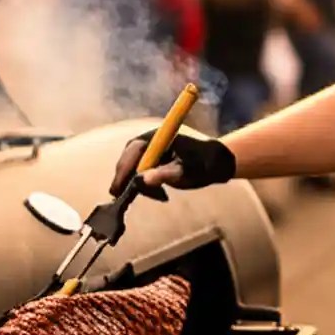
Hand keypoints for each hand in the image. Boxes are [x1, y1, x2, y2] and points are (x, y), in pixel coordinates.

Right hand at [110, 130, 236, 200]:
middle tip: (123, 198)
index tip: (118, 187)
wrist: (216, 163)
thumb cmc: (203, 165)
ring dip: (139, 185)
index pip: (133, 149)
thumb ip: (165, 174)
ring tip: (161, 196)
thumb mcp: (186, 172)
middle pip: (128, 159)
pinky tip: (161, 195)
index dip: (123, 168)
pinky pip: (140, 173)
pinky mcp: (151, 160)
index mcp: (159, 137)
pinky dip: (146, 185)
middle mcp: (151, 140)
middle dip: (126, 179)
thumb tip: (141, 180)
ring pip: (133, 168)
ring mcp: (150, 150)